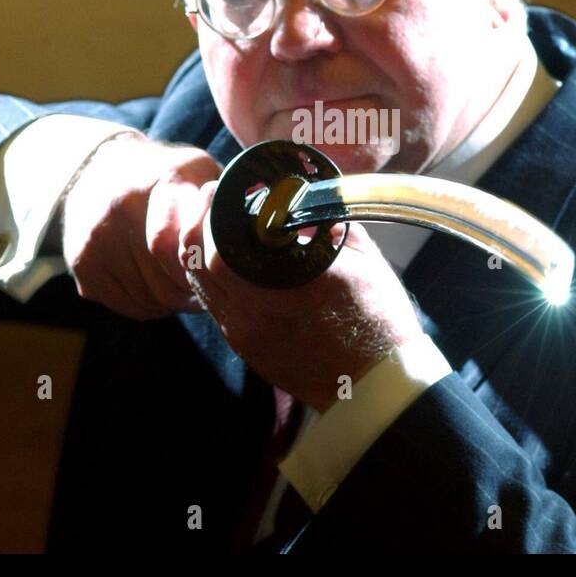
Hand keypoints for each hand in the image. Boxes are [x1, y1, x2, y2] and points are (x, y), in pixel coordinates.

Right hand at [61, 131, 220, 319]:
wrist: (97, 170)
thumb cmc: (166, 177)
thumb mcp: (200, 172)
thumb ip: (227, 201)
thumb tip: (268, 229)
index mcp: (164, 180)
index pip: (184, 245)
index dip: (206, 268)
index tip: (219, 270)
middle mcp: (123, 207)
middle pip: (170, 282)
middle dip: (195, 289)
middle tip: (208, 282)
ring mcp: (96, 239)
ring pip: (153, 300)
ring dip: (175, 299)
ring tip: (182, 278)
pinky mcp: (82, 265)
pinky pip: (129, 306)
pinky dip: (150, 304)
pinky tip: (156, 281)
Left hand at [176, 180, 422, 412]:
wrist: (375, 386)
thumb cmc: (378, 322)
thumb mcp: (365, 261)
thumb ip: (332, 221)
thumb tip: (310, 198)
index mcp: (289, 285)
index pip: (218, 243)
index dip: (209, 211)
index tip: (216, 190)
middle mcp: (255, 312)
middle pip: (197, 262)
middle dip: (198, 226)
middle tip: (209, 202)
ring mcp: (245, 334)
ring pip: (199, 284)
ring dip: (199, 253)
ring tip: (212, 229)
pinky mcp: (244, 348)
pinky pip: (213, 305)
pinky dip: (211, 279)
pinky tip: (226, 265)